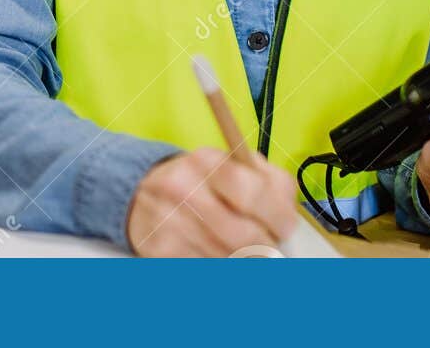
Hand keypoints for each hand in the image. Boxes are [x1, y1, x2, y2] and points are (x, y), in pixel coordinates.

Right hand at [126, 148, 299, 256]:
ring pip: (229, 259)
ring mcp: (169, 220)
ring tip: (238, 248)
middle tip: (268, 246)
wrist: (142, 193)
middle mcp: (183, 187)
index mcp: (207, 160)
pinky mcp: (160, 250)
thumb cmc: (199, 181)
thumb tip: (287, 222)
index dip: (278, 218)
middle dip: (265, 248)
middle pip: (245, 235)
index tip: (283, 227)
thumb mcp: (232, 165)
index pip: (253, 192)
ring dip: (243, 260)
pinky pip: (207, 270)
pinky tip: (214, 253)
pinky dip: (219, 266)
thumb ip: (267, 184)